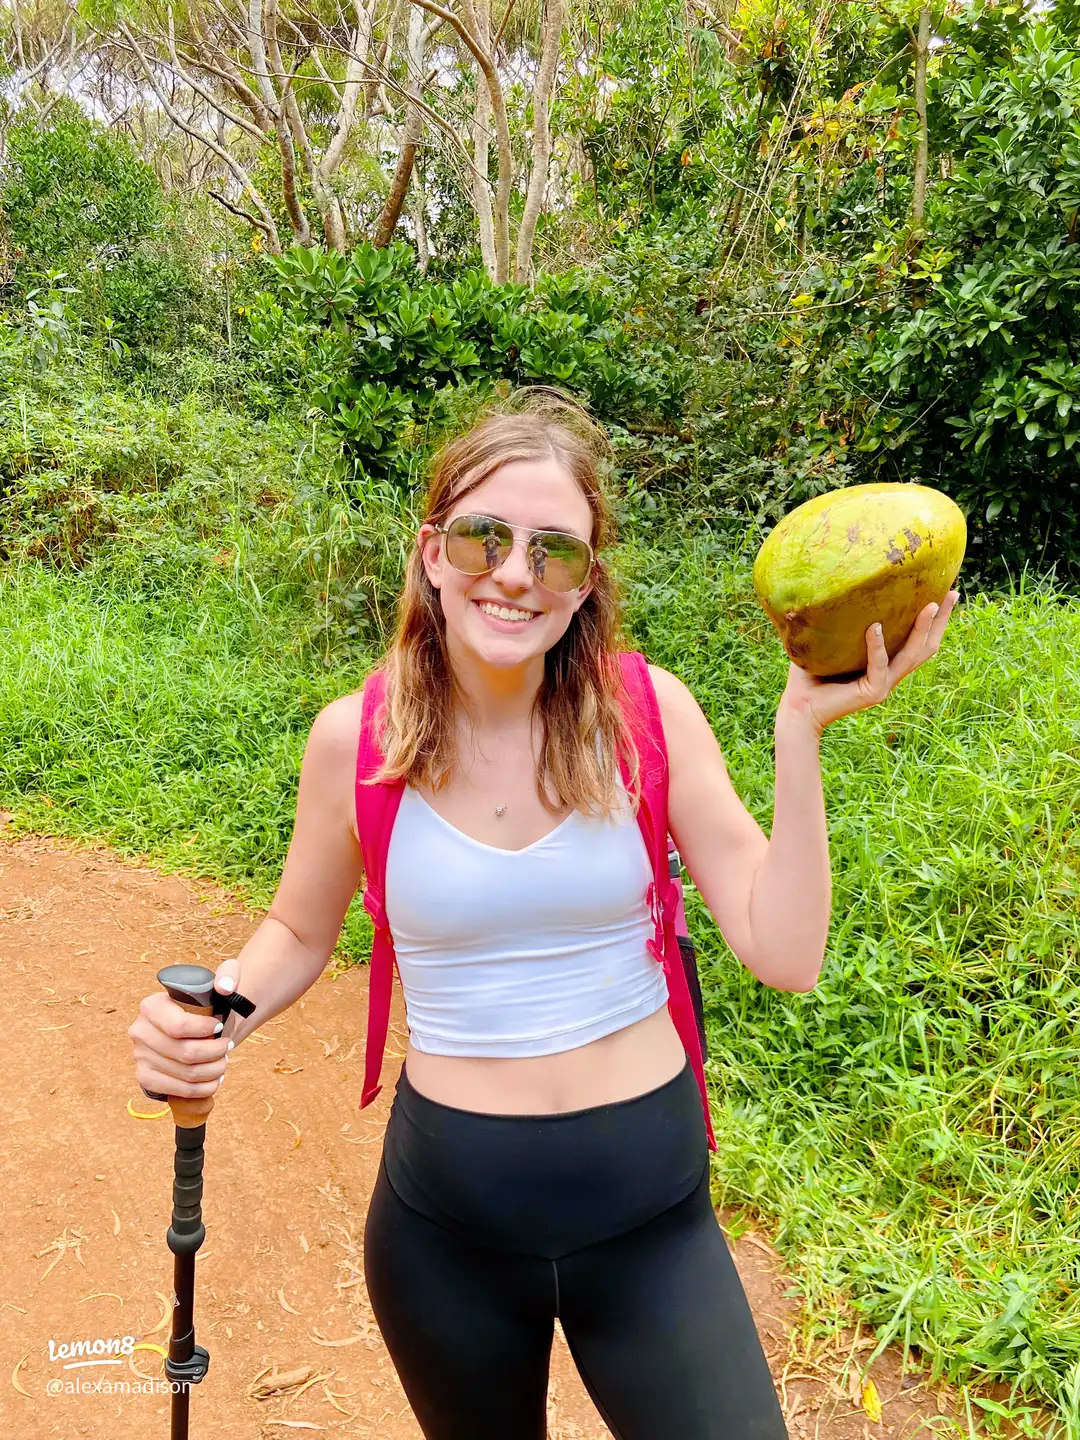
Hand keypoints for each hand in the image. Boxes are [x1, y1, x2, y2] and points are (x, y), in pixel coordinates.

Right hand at [128, 959, 239, 1100]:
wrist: (194, 1026)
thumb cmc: (207, 1004)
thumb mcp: (219, 982)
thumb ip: (228, 974)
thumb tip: (224, 987)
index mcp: (151, 1006)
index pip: (179, 1026)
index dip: (204, 1030)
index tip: (219, 1026)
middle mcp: (140, 1031)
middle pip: (185, 1053)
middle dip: (215, 1053)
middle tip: (227, 1047)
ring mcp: (140, 1056)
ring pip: (185, 1073)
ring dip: (213, 1071)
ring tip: (223, 1063)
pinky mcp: (145, 1077)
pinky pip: (176, 1089)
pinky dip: (201, 1089)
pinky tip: (213, 1080)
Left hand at [777, 590, 959, 734]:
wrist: (798, 710)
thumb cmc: (810, 677)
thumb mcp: (830, 644)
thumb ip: (842, 623)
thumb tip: (837, 585)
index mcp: (885, 665)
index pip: (917, 640)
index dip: (934, 619)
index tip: (945, 591)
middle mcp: (890, 675)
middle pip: (926, 646)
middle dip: (941, 620)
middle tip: (952, 592)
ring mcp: (884, 685)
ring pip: (911, 655)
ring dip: (922, 628)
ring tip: (930, 604)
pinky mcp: (871, 693)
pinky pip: (878, 664)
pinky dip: (876, 645)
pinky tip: (874, 626)